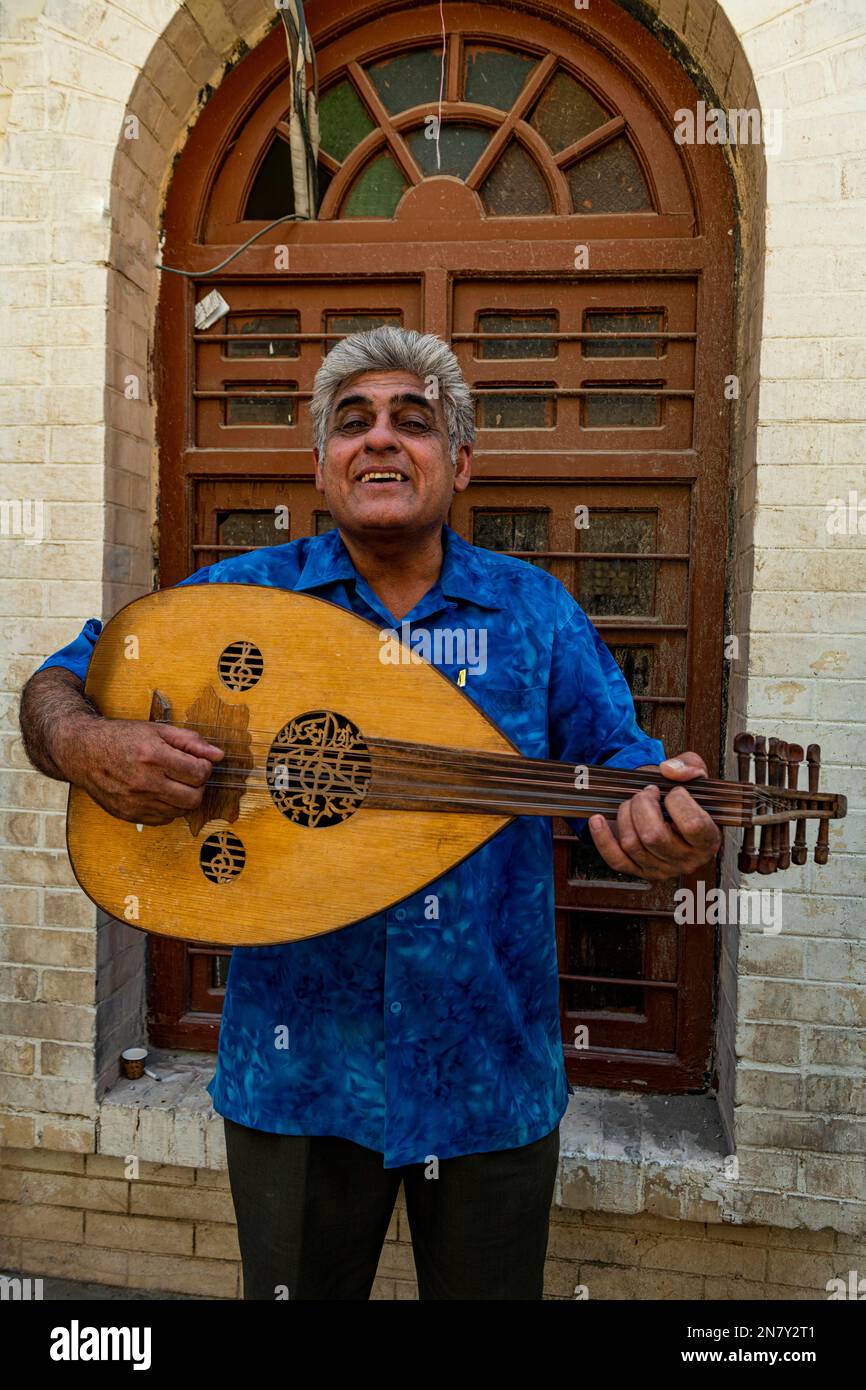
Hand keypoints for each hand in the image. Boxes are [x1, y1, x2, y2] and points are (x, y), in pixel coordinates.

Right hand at [74, 719, 223, 824]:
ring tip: (172, 782)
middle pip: (194, 798)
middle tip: (188, 774)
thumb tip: (218, 755)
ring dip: (183, 797)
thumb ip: (190, 741)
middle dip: (198, 786)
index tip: (196, 762)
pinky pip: (163, 820)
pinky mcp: (129, 815)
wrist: (82, 752)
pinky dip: (168, 808)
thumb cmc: (120, 738)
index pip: (199, 773)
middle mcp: (144, 782)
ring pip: (181, 811)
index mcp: (153, 756)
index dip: (204, 767)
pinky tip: (159, 792)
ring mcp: (136, 802)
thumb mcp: (156, 730)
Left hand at [588, 752, 720, 881]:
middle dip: (643, 805)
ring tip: (632, 802)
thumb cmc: (684, 795)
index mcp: (708, 840)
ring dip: (625, 814)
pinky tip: (597, 819)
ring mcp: (662, 869)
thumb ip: (690, 765)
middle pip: (654, 836)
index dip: (678, 801)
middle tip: (647, 793)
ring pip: (632, 844)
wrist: (670, 810)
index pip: (693, 825)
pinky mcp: (640, 871)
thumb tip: (670, 771)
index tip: (674, 791)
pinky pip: (616, 859)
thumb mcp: (695, 773)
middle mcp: (687, 860)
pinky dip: (602, 838)